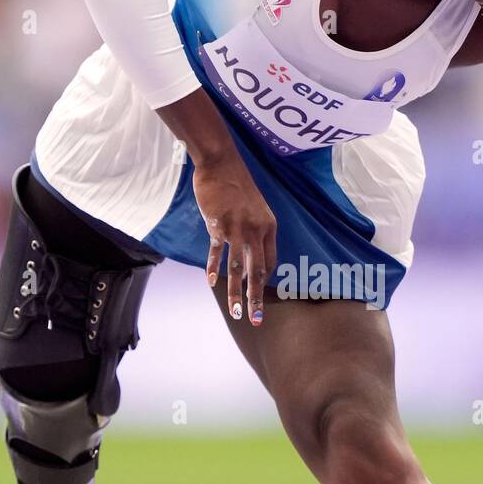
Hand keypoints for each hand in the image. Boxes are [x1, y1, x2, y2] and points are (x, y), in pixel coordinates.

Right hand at [192, 151, 277, 325]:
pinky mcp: (218, 225)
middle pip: (258, 271)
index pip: (270, 262)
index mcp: (269, 227)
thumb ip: (254, 232)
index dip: (264, 281)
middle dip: (256, 299)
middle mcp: (256, 230)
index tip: (258, 297)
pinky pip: (216, 252)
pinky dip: (213, 268)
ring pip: (238, 268)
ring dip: (236, 293)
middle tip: (256, 319)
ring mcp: (237, 228)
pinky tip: (212, 283)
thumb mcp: (254, 209)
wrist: (220, 163)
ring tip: (236, 312)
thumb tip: (249, 258)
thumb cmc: (236, 187)